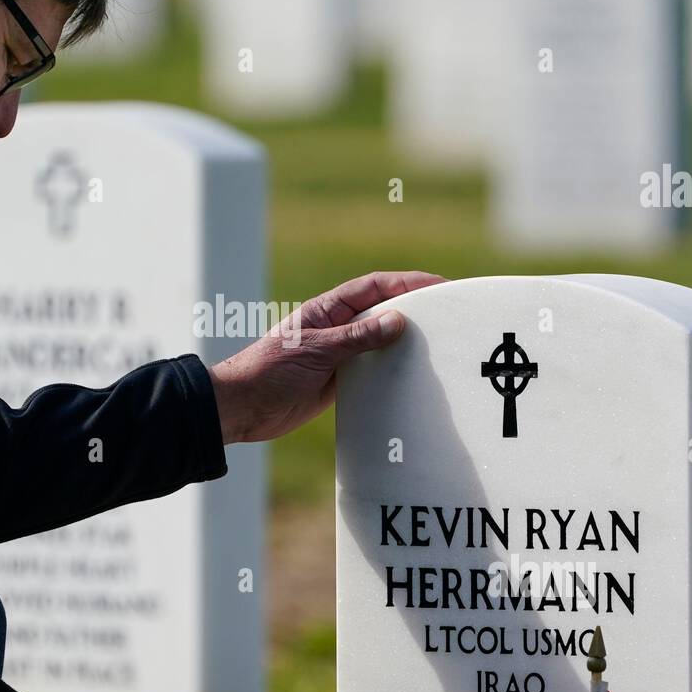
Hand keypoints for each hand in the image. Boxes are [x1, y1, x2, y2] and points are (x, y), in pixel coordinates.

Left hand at [208, 271, 446, 443]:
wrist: (242, 408)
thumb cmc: (269, 371)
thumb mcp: (317, 350)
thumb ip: (358, 337)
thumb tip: (399, 320)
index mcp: (327, 310)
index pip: (375, 287)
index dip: (408, 283)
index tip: (440, 284)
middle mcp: (336, 328)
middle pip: (383, 313)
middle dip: (415, 311)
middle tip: (450, 315)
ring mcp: (339, 355)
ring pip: (380, 344)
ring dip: (406, 344)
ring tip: (440, 347)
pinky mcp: (338, 381)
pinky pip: (373, 371)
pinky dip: (392, 373)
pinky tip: (414, 379)